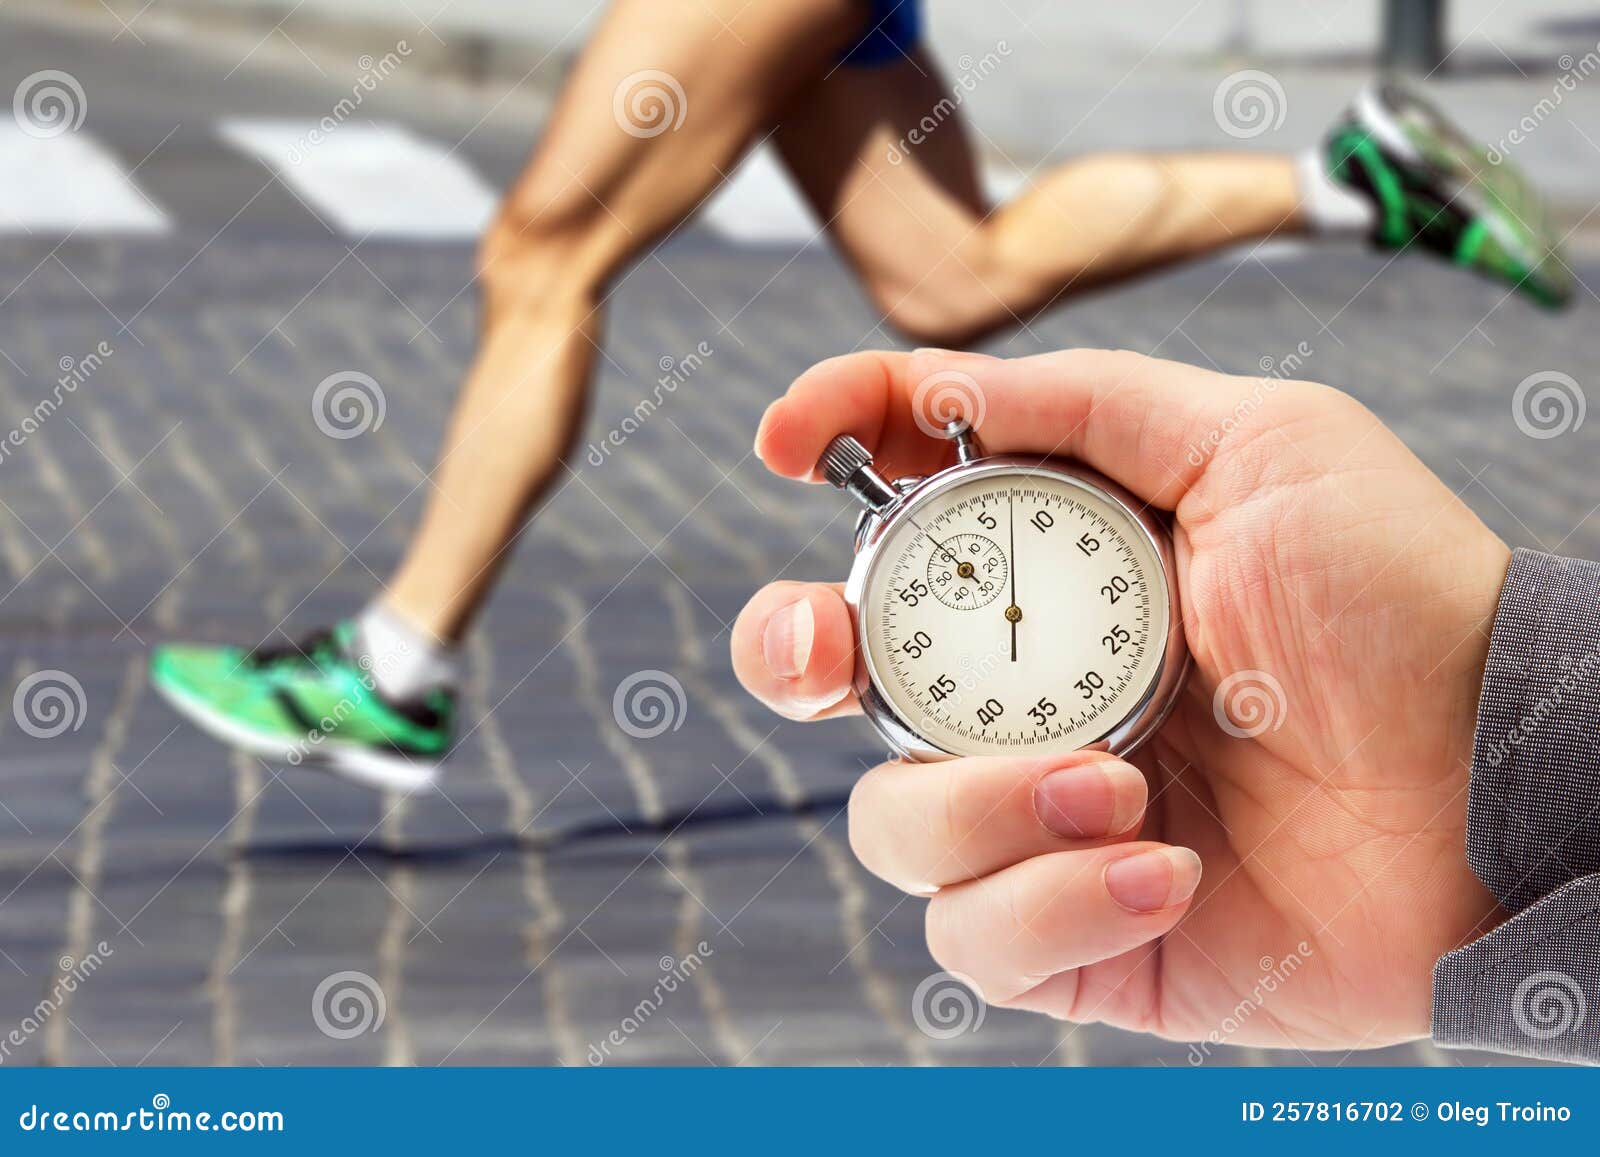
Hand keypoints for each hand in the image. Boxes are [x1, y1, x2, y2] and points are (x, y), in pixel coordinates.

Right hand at [731, 347, 1507, 1049]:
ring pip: (892, 820)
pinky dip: (1059, 900)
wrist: (1501, 788)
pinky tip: (1170, 871)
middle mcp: (1026, 689)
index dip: (828, 451)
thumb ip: (1088, 403)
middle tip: (829, 656)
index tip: (788, 441)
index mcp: (1053, 569)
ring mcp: (1043, 814)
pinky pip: (979, 936)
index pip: (897, 504)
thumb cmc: (1398, 603)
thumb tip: (935, 387)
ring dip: (981, 803)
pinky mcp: (1078, 928)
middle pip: (832, 672)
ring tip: (1122, 788)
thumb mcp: (1259, 443)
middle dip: (797, 651)